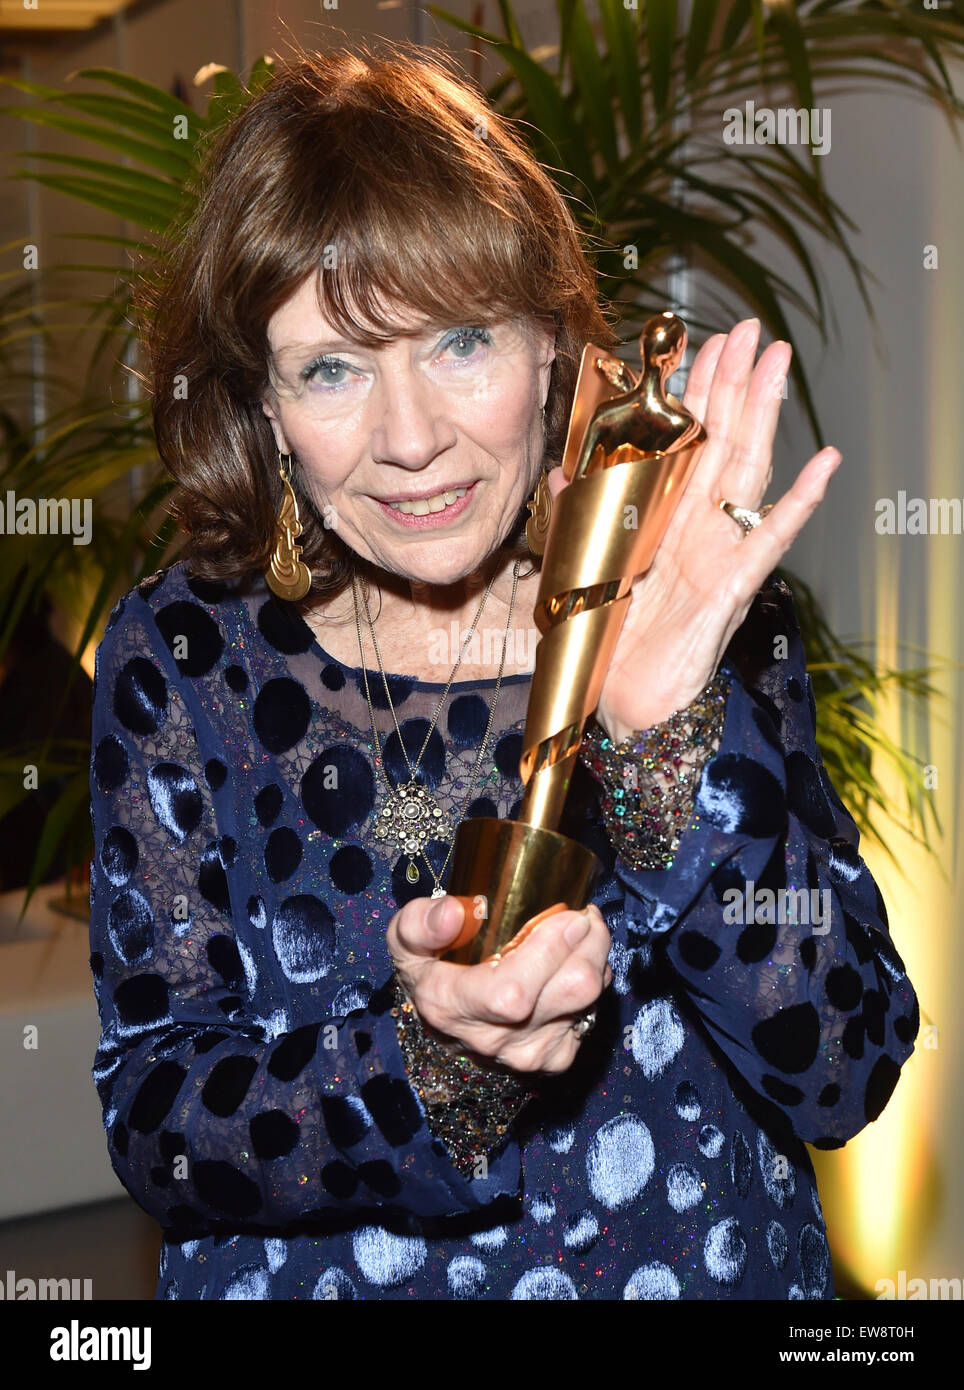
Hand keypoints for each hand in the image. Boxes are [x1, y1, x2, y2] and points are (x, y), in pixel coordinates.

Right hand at [386, 895, 611, 1073]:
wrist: (443, 1024)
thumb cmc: (428, 970)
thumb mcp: (405, 942)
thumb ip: (419, 924)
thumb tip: (453, 912)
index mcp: (455, 1007)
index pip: (514, 991)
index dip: (550, 950)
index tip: (570, 915)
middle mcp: (496, 1038)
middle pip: (572, 991)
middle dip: (591, 942)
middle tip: (584, 912)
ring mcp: (529, 1053)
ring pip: (589, 1000)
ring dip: (594, 957)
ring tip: (580, 932)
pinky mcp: (555, 1059)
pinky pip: (592, 1013)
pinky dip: (591, 982)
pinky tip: (572, 965)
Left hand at [546, 318, 841, 741]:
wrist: (617, 702)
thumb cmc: (604, 638)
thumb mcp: (577, 568)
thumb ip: (573, 517)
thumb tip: (560, 468)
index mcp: (659, 517)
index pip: (679, 441)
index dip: (690, 392)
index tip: (699, 341)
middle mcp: (694, 525)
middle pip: (719, 440)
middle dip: (732, 383)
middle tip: (750, 330)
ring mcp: (717, 552)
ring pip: (745, 471)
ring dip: (763, 417)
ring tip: (779, 366)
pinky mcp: (730, 588)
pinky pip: (769, 539)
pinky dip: (799, 503)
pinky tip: (825, 465)